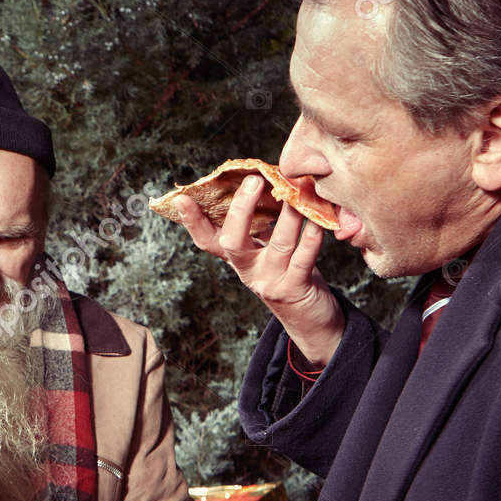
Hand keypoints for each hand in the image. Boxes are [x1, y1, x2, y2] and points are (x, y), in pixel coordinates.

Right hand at [172, 175, 343, 366]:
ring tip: (297, 192)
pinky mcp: (293, 290)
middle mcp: (247, 270)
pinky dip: (311, 238)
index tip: (182, 199)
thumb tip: (267, 180)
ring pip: (278, 244)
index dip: (192, 221)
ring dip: (289, 215)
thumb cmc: (290, 274)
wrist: (309, 320)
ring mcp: (269, 282)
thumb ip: (263, 224)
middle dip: (241, 209)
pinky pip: (303, 259)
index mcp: (237, 258)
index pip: (206, 240)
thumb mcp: (267, 251)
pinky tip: (318, 221)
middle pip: (232, 241)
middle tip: (254, 181)